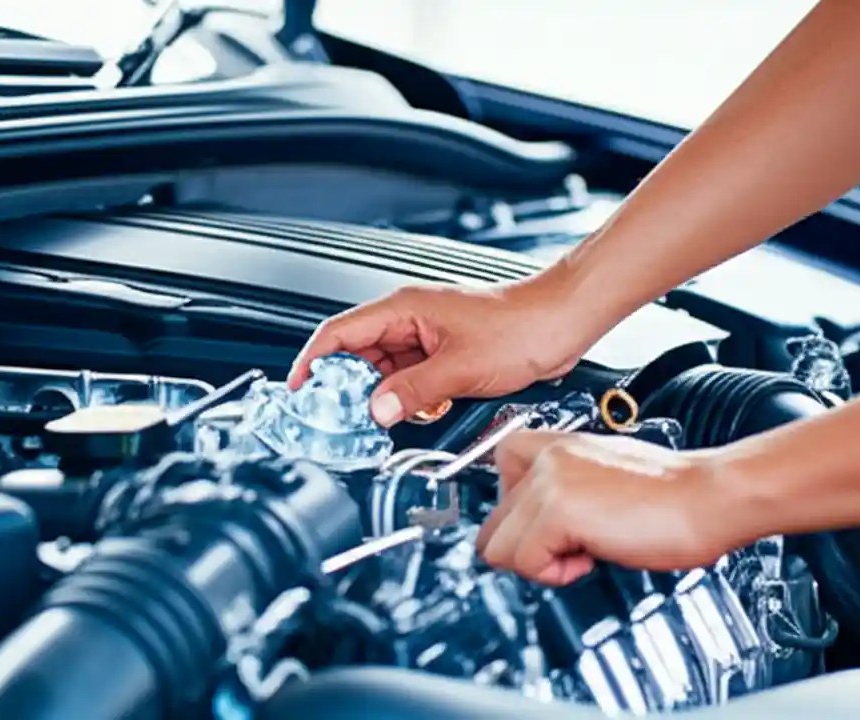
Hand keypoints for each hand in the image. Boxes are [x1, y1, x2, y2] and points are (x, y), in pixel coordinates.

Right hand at [288, 277, 593, 426]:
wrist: (561, 323)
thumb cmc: (522, 327)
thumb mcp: (460, 368)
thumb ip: (414, 392)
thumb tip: (379, 410)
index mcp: (404, 309)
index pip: (339, 333)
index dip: (313, 361)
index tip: (299, 388)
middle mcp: (410, 319)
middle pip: (358, 354)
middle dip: (348, 386)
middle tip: (340, 417)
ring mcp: (427, 336)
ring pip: (385, 369)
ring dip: (382, 394)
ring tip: (381, 419)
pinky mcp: (445, 352)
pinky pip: (410, 376)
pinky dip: (407, 396)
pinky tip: (415, 412)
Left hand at [476, 430, 743, 584]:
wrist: (710, 496)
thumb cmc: (673, 496)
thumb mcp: (605, 481)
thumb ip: (563, 493)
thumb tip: (533, 529)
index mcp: (557, 446)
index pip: (498, 483)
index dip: (520, 519)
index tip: (548, 533)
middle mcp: (546, 456)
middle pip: (492, 523)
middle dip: (528, 548)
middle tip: (575, 547)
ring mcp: (548, 481)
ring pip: (498, 547)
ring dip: (539, 563)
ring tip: (585, 552)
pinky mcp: (557, 511)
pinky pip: (523, 561)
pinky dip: (554, 574)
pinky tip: (590, 559)